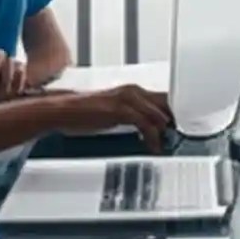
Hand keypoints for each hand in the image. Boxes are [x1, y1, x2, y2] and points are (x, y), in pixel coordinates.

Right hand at [56, 85, 173, 152]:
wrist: (62, 111)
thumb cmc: (84, 113)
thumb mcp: (114, 111)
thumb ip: (132, 114)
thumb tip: (148, 125)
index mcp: (133, 91)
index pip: (163, 98)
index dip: (172, 113)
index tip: (177, 127)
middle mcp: (133, 91)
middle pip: (166, 104)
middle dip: (174, 121)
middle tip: (177, 137)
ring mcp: (127, 99)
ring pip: (158, 114)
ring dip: (165, 132)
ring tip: (166, 145)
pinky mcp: (121, 111)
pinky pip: (146, 124)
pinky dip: (153, 137)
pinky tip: (153, 147)